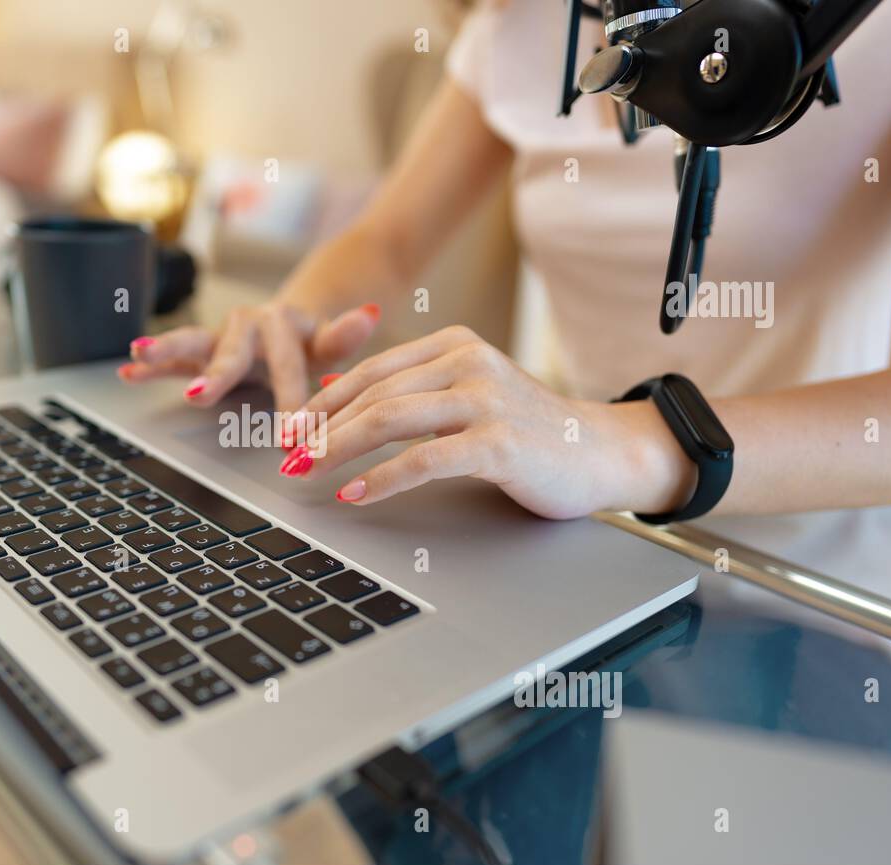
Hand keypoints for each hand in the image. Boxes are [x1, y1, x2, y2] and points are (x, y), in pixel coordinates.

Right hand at [118, 301, 379, 413]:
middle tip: (202, 396)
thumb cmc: (311, 340)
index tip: (292, 435)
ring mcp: (219, 338)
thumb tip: (370, 314)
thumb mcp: (330, 340)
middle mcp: (246, 326)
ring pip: (191, 343)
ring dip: (164, 349)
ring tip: (138, 353)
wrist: (290, 321)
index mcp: (282, 324)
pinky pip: (173, 359)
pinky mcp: (200, 352)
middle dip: (216, 375)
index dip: (290, 399)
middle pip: (230, 351)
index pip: (286, 366)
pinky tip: (128, 373)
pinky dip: (150, 367)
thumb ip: (344, 333)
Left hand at [277, 326, 695, 519]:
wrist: (604, 453)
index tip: (289, 430)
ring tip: (307, 471)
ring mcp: (485, 399)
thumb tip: (335, 394)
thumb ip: (412, 390)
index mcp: (456, 345)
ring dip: (338, 448)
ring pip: (390, 419)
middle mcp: (468, 362)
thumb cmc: (531, 432)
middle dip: (320, 427)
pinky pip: (426, 459)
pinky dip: (383, 478)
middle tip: (286, 456)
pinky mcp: (499, 442)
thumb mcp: (468, 396)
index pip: (372, 370)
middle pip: (373, 393)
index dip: (323, 401)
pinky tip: (356, 494)